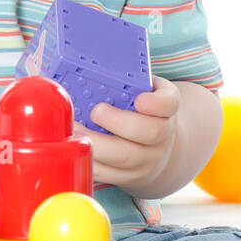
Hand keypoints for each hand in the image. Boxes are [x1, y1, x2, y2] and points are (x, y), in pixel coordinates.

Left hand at [73, 75, 180, 192]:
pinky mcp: (128, 178)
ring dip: (95, 144)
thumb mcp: (143, 90)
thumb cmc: (139, 111)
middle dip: (117, 121)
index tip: (140, 99)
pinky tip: (72, 148)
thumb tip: (82, 62)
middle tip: (95, 111)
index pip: (169, 104)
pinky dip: (87, 160)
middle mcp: (161, 136)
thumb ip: (125, 78)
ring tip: (74, 129)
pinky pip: (107, 174)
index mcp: (166, 109)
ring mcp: (146, 160)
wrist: (158, 148)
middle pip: (147, 132)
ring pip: (123, 158)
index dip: (156, 103)